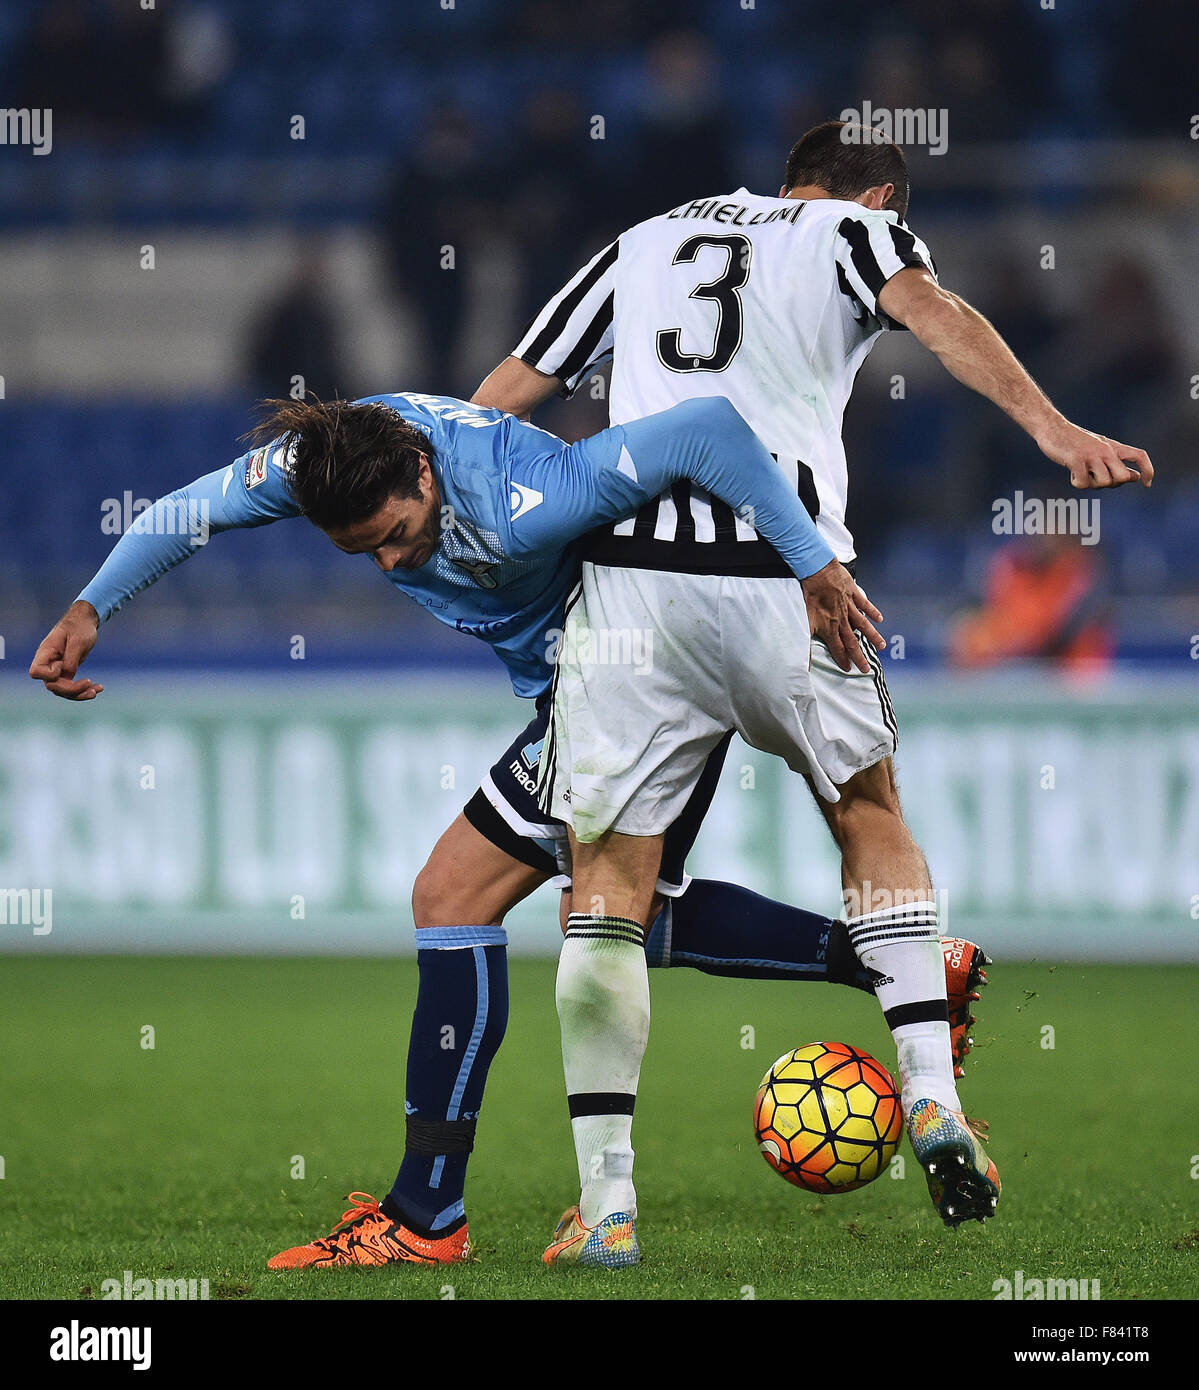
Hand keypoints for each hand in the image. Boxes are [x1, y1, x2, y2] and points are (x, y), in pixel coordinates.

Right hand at [29, 601, 102, 699]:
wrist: (85, 621)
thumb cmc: (79, 627)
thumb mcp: (78, 641)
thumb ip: (71, 659)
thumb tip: (68, 675)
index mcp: (46, 652)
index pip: (36, 672)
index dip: (50, 675)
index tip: (62, 665)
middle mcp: (49, 662)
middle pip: (52, 685)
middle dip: (70, 689)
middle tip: (89, 683)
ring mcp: (57, 668)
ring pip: (62, 690)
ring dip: (79, 694)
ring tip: (96, 691)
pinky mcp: (67, 672)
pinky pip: (72, 687)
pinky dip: (85, 690)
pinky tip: (99, 688)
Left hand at [801, 560, 884, 672]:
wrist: (817, 569)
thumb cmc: (809, 594)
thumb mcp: (804, 620)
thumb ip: (806, 642)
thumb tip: (804, 662)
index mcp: (829, 627)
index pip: (837, 648)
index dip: (842, 659)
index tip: (849, 669)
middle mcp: (842, 619)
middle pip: (852, 641)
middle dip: (859, 656)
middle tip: (867, 668)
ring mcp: (849, 606)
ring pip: (863, 625)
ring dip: (872, 636)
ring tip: (881, 646)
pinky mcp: (853, 593)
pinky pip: (865, 604)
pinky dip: (873, 612)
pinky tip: (880, 619)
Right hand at [1035, 417, 1153, 489]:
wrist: (1052, 427)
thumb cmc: (1074, 442)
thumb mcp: (1100, 450)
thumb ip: (1117, 463)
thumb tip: (1135, 476)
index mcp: (1113, 447)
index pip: (1139, 456)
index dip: (1148, 470)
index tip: (1146, 484)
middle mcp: (1106, 450)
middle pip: (1123, 476)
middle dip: (1113, 485)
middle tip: (1098, 479)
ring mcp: (1091, 455)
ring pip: (1104, 482)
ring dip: (1092, 485)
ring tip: (1082, 475)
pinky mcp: (1076, 459)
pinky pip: (1083, 483)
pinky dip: (1077, 483)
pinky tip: (1071, 474)